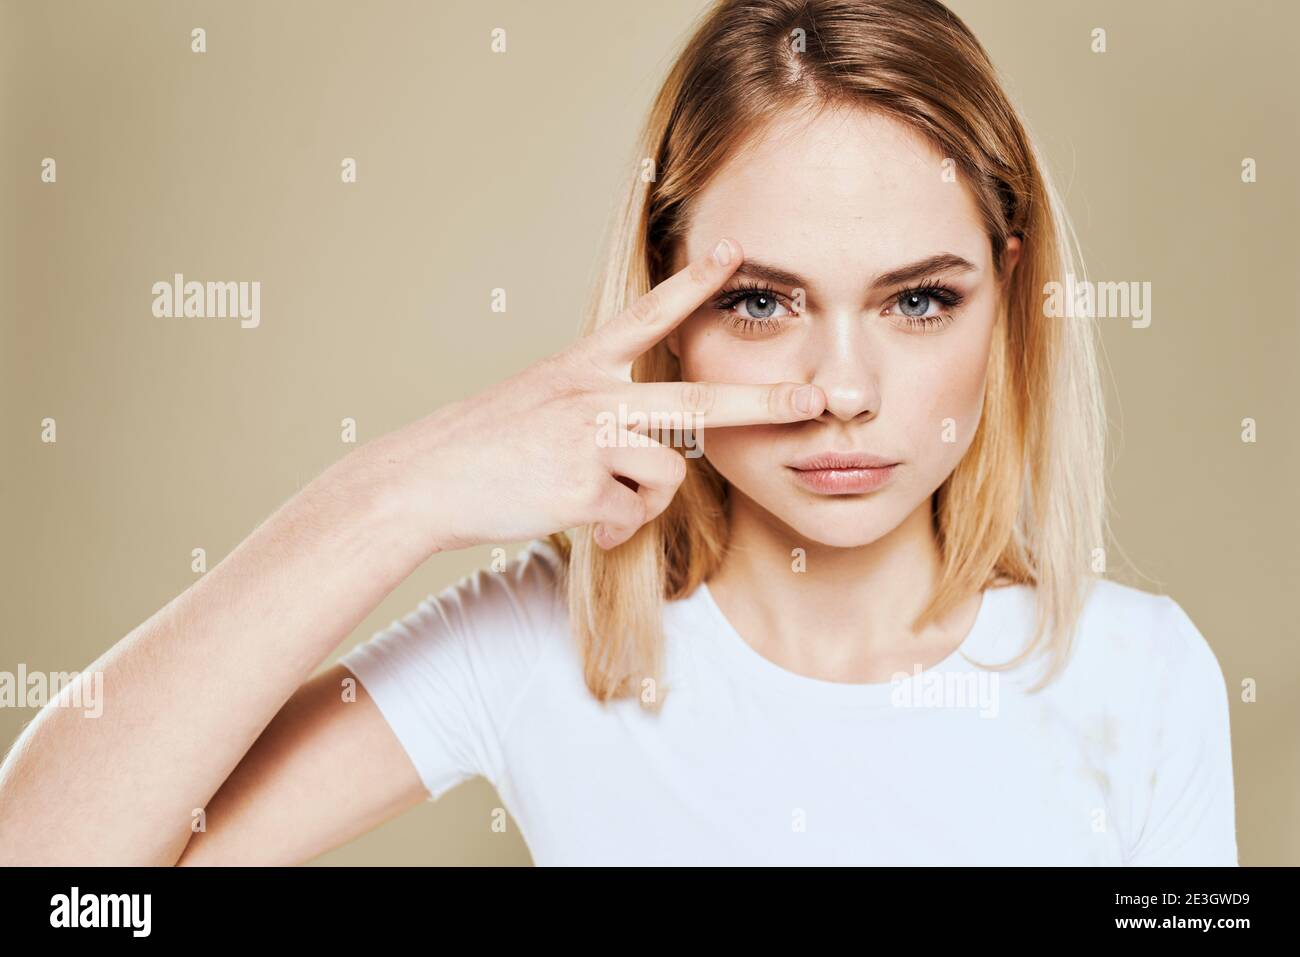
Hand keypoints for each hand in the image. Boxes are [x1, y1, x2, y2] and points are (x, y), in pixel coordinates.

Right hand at [373, 237, 826, 551]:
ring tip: (590, 500)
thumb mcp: (539, 410)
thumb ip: (598, 423)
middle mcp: (593, 396)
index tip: (734, 250)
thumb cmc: (482, 449)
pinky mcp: (582, 485)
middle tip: (821, 399)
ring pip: (665, 477)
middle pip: (699, 403)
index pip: (646, 316)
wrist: (423, 479)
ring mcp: (590, 439)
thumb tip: (644, 468)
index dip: (692, 284)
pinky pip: (630, 515)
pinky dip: (610, 527)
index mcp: (582, 368)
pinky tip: (575, 519)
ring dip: (639, 502)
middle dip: (768, 404)